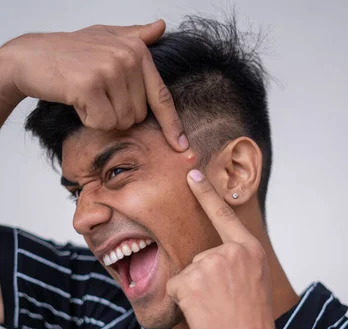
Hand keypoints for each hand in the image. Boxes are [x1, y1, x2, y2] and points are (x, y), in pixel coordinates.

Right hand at [1, 20, 186, 149]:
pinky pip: (103, 123)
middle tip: (97, 95)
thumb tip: (161, 27)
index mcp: (136, 50)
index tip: (181, 146)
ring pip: (122, 121)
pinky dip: (89, 119)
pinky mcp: (91, 85)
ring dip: (102, 117)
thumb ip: (135, 36)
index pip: (161, 95)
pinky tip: (78, 101)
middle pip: (139, 115)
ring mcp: (109, 70)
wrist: (31, 57)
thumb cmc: (69, 52)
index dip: (172, 124)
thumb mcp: (105, 38)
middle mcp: (127, 57)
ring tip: (87, 96)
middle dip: (118, 113)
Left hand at [166, 170, 275, 328]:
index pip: (224, 215)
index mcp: (250, 250)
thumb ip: (237, 265)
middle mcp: (231, 251)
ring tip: (216, 312)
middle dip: (204, 284)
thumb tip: (213, 260)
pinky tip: (202, 314)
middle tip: (224, 306)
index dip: (206, 195)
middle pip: (200, 260)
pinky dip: (182, 304)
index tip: (191, 175)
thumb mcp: (255, 284)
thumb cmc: (252, 325)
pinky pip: (175, 288)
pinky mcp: (190, 279)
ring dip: (194, 295)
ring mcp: (209, 263)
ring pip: (187, 275)